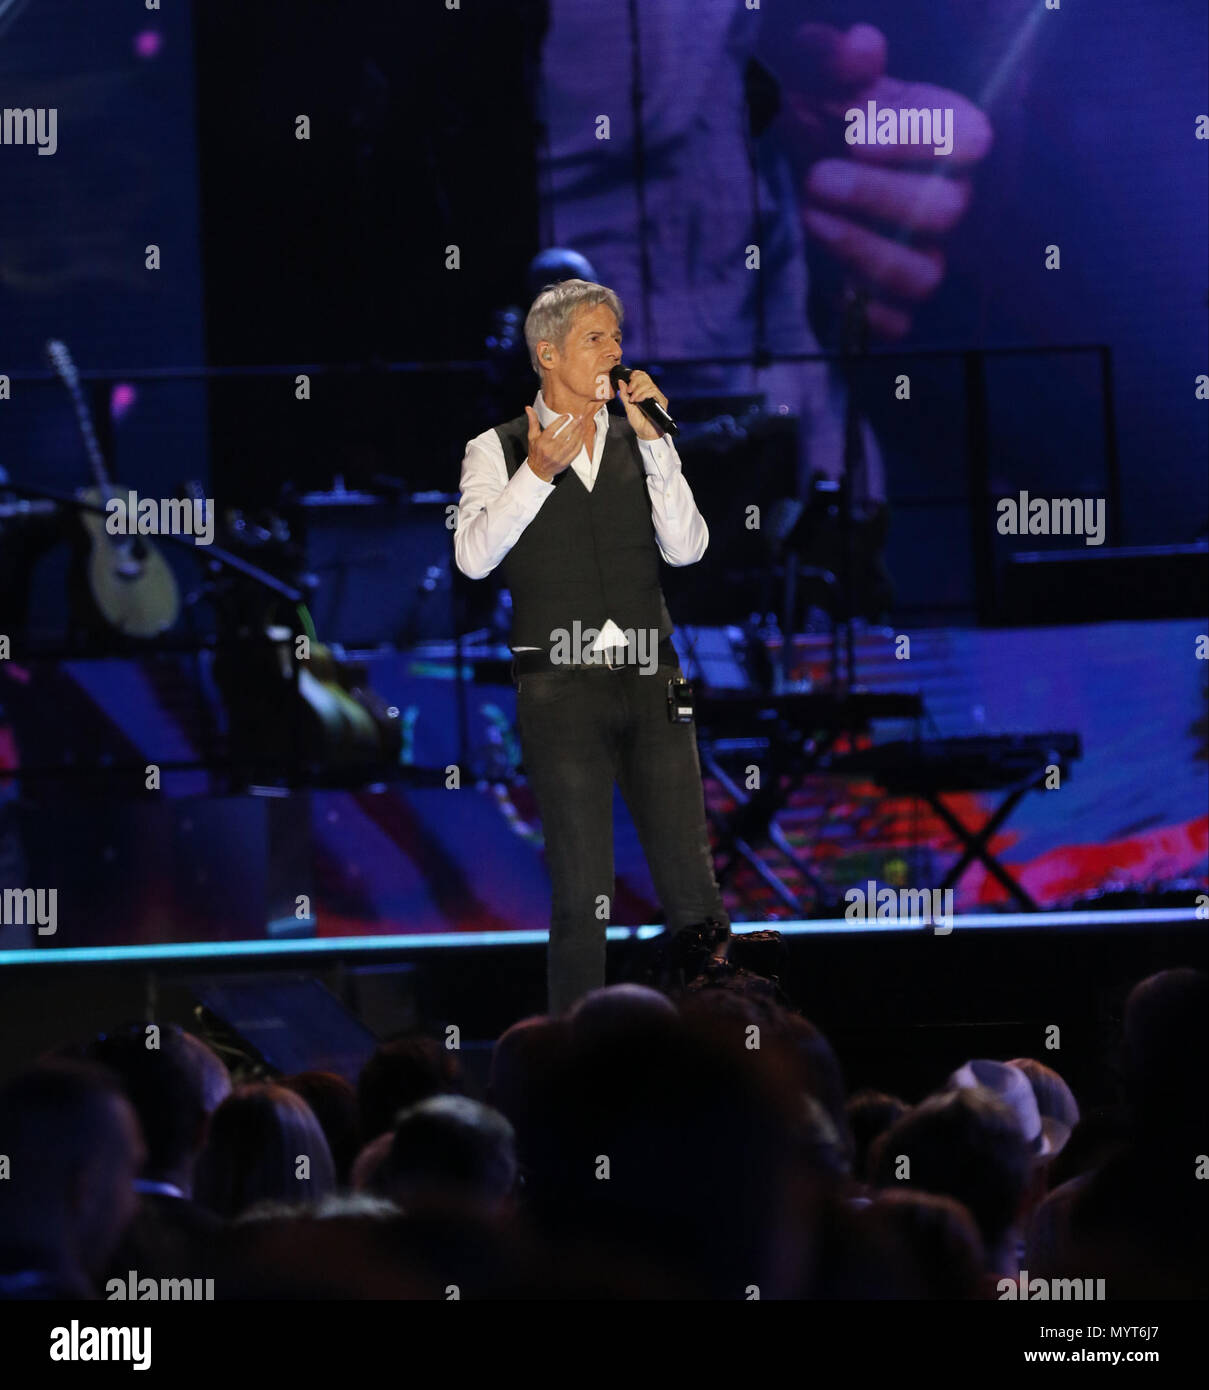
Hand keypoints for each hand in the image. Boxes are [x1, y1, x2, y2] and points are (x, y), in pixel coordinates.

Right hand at [524, 406, 590, 482]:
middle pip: (564, 435)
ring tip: (582, 425)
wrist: (538, 471)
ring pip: (571, 443)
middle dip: (573, 425)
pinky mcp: (565, 462)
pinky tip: (582, 436)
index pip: (552, 429)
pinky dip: (580, 443)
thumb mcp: (532, 436)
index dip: (561, 421)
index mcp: (542, 442)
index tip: (567, 416)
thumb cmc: (535, 452)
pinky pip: (575, 452)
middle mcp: (550, 450)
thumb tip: (529, 408)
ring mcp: (558, 457)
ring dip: (578, 433)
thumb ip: (532, 422)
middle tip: (579, 418)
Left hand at [614, 371, 667, 440]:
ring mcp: (657, 396)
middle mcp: (651, 392)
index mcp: (644, 392)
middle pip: (646, 378)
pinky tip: (639, 400)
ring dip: (639, 390)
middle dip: (635, 381)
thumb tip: (621, 381)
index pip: (643, 376)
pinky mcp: (662, 401)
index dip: (637, 374)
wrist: (645, 433)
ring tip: (633, 399)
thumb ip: (624, 395)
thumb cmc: (638, 422)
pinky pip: (654, 391)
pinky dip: (644, 394)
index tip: (629, 378)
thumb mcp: (628, 407)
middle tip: (629, 390)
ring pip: (649, 384)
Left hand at [778, 23, 992, 339]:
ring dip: (863, 250)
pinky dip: (861, 312)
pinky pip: (896, 326)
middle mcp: (944, 198)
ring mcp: (920, 254)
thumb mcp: (806, 73)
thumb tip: (860, 49)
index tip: (855, 138)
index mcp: (942, 134)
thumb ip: (829, 54)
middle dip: (876, 197)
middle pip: (946, 210)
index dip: (919, 143)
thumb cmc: (806, 113)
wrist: (776, 170)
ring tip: (808, 219)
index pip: (973, 142)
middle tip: (816, 179)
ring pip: (925, 275)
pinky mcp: (887, 305)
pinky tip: (823, 282)